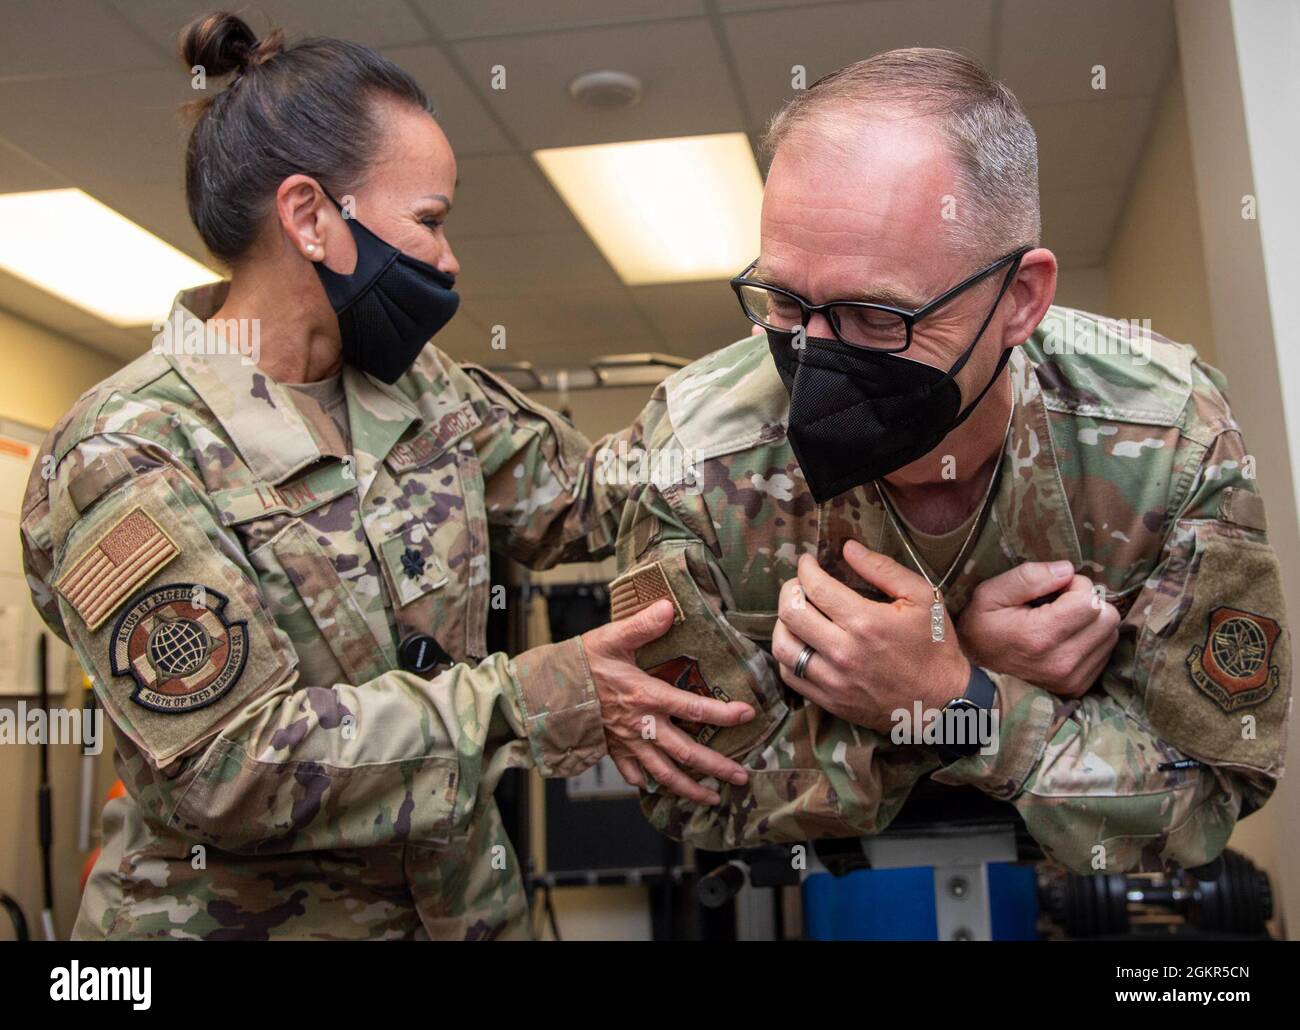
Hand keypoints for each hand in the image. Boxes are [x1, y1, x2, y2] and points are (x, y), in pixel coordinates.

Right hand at [582, 599, 754, 804]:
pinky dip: (646, 783)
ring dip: (689, 788)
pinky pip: (632, 773)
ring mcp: (626, 742)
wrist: (544, 691)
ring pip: (663, 773)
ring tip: (710, 800)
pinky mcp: (611, 748)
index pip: (693, 709)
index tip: (747, 716)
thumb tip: (668, 608)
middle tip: (740, 778)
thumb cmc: (579, 663)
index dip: (722, 714)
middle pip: (685, 753)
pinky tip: (656, 788)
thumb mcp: (611, 638)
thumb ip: (642, 625)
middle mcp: (641, 726)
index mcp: (645, 697)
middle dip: (715, 768)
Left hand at [771, 541, 970, 733]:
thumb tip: (847, 548)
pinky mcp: (830, 700)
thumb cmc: (934, 645)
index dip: (805, 568)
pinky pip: (790, 675)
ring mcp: (833, 680)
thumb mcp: (922, 597)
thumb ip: (882, 569)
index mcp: (865, 622)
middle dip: (790, 589)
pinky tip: (802, 643)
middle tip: (800, 584)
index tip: (808, 562)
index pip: (815, 587)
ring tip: (797, 612)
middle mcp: (844, 652)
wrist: (943, 702)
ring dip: (784, 622)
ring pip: (783, 646)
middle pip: (791, 612)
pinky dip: (788, 655)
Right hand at [957, 562, 1119, 697]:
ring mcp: (1072, 678)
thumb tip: (1067, 569)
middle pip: (1107, 618)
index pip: (1089, 601)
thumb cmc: (980, 631)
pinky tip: (1066, 640)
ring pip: (1110, 636)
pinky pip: (1104, 655)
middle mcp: (1062, 661)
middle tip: (1062, 604)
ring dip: (1092, 623)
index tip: (1056, 589)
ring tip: (1063, 622)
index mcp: (1040, 636)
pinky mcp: (1078, 688)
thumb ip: (1028, 577)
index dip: (1075, 585)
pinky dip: (1091, 642)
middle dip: (1088, 603)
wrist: (972, 679)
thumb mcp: (989, 595)